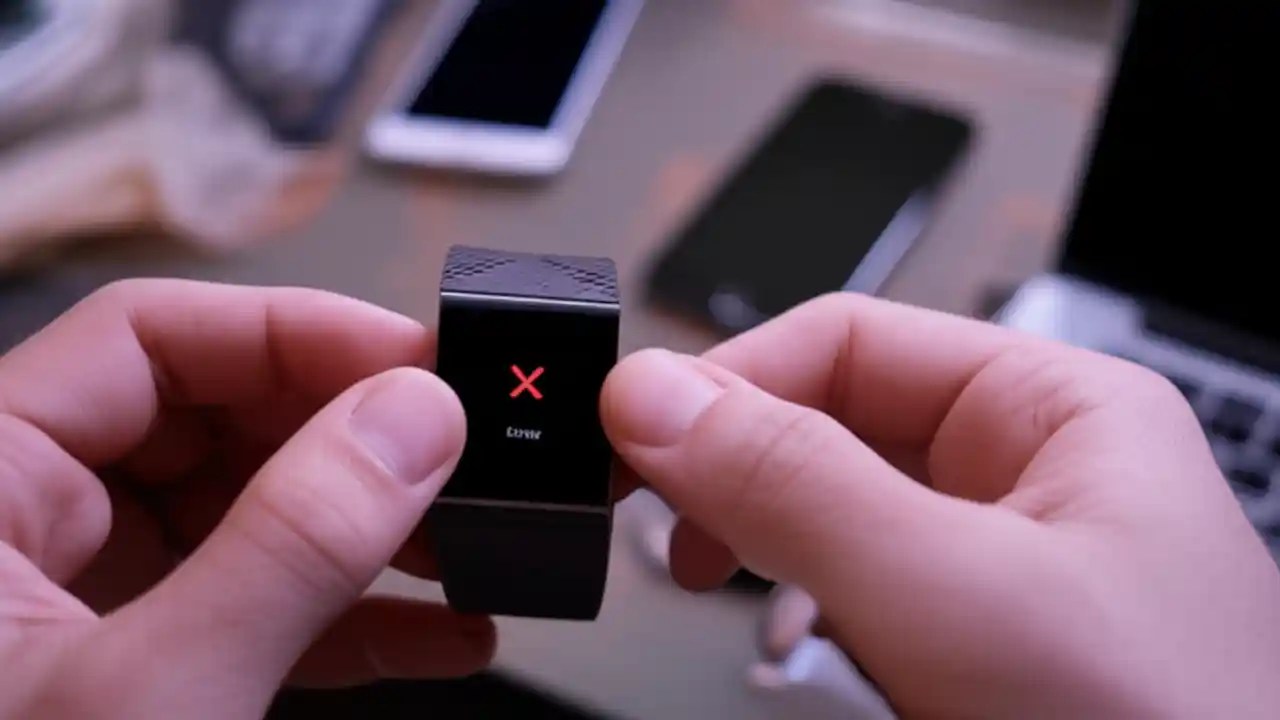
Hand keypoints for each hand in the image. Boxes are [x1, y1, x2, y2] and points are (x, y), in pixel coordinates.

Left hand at [0, 280, 493, 719]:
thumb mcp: (155, 689)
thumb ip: (286, 548)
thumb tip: (413, 420)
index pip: (144, 337)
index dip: (290, 334)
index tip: (415, 364)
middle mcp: (34, 525)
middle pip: (215, 418)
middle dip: (353, 441)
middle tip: (458, 456)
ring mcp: (90, 600)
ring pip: (253, 512)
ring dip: (373, 532)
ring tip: (469, 548)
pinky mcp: (146, 670)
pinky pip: (261, 610)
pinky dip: (355, 619)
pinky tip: (441, 633)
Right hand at [602, 293, 1279, 718]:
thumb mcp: (953, 597)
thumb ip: (795, 486)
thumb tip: (658, 399)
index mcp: (1058, 415)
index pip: (850, 343)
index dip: (734, 383)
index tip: (639, 442)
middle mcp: (1029, 482)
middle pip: (832, 431)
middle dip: (751, 486)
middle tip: (675, 536)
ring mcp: (1001, 573)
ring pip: (833, 524)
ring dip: (783, 571)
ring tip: (768, 622)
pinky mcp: (973, 654)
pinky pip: (857, 606)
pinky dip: (816, 631)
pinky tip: (820, 665)